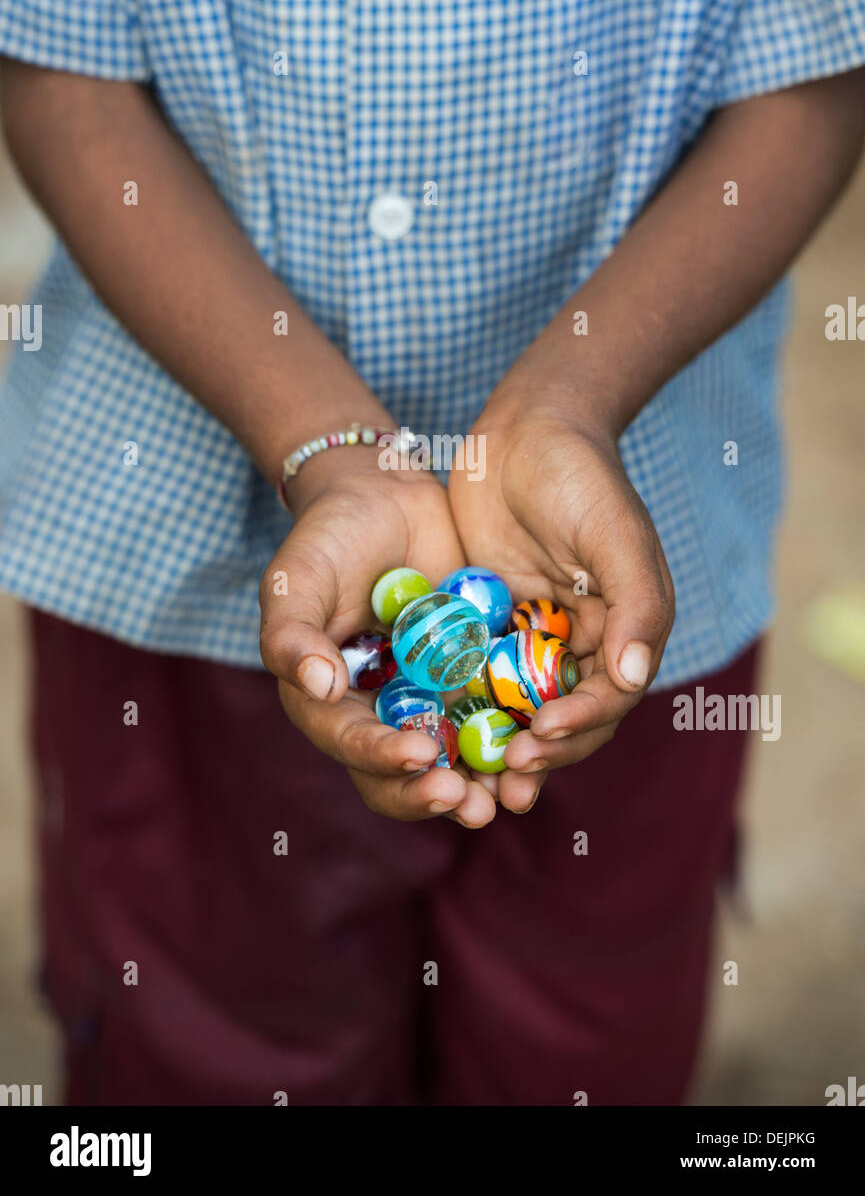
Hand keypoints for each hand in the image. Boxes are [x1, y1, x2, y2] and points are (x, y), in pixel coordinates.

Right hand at [259, 448, 499, 825]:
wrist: (384, 495)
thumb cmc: (327, 538)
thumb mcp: (297, 580)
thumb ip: (292, 635)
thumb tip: (320, 689)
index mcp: (331, 705)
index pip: (353, 746)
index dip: (382, 758)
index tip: (418, 753)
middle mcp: (383, 713)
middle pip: (406, 775)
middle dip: (437, 793)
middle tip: (472, 802)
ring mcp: (433, 697)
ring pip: (459, 757)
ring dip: (485, 781)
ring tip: (514, 792)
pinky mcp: (477, 673)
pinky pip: (501, 711)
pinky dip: (520, 731)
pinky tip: (546, 737)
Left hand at [448, 401, 674, 774]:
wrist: (526, 426)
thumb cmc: (581, 474)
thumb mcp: (615, 534)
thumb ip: (636, 604)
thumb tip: (635, 677)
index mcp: (624, 630)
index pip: (606, 699)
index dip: (577, 726)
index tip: (537, 736)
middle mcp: (580, 643)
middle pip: (564, 718)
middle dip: (538, 753)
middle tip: (503, 780)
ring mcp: (531, 635)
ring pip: (517, 709)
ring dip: (499, 748)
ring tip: (472, 783)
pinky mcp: (487, 624)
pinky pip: (475, 676)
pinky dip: (462, 708)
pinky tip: (433, 734)